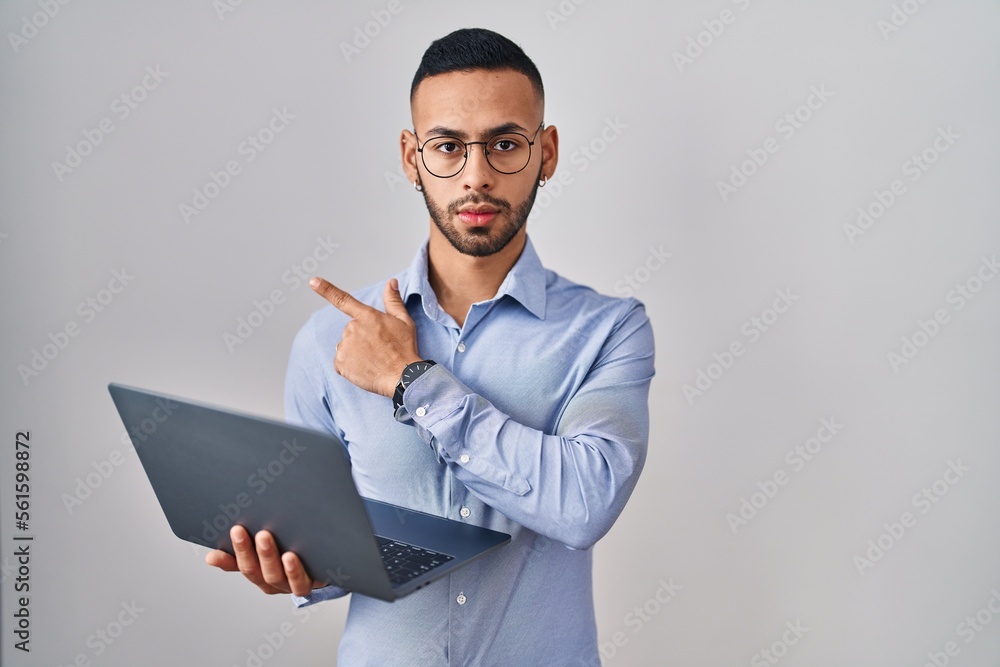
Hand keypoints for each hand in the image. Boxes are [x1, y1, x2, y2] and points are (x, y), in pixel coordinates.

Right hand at [204, 526, 325, 596]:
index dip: (226, 555)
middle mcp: (271, 581)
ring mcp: (290, 584)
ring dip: (268, 557)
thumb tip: (210, 556)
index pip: (237, 564)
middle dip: (246, 550)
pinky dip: (294, 571)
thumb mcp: (269, 547)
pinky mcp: (310, 584)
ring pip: (274, 576)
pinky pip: (300, 583)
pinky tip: (291, 556)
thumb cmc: (293, 548)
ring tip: (264, 537)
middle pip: (254, 570)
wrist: (330, 560)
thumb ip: (244, 548)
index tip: (225, 534)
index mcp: (257, 571)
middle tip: (241, 529)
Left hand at [310, 277, 420, 396]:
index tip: (313, 281)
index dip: (326, 289)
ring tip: (373, 361)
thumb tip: (391, 282)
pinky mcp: (340, 363)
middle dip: (361, 339)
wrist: (403, 376)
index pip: (343, 300)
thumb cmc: (405, 349)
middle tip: (378, 349)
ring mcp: (345, 346)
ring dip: (356, 353)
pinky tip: (365, 369)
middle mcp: (353, 328)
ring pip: (346, 347)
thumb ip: (393, 301)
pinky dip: (350, 367)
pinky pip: (341, 363)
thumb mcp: (403, 321)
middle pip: (350, 331)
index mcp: (367, 316)